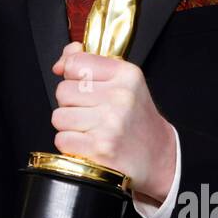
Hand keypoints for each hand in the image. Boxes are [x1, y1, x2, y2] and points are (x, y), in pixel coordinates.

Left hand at [51, 41, 175, 202]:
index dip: (72, 76)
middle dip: (71, 104)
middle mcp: (119, 97)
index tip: (83, 86)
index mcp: (126, 75)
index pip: (76, 63)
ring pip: (59, 116)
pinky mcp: (100, 148)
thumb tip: (61, 63)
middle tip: (92, 112)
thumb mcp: (123, 81)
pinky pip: (62, 139)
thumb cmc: (136, 118)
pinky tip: (89, 144)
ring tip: (91, 129)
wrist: (158, 155)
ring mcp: (110, 124)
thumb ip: (89, 63)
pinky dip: (71, 144)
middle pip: (63, 91)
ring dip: (69, 126)